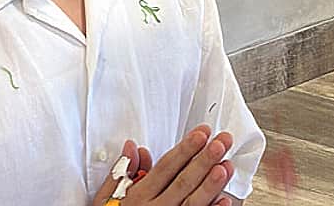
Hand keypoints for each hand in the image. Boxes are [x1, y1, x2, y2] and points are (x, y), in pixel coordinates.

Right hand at [92, 126, 236, 205]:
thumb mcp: (107, 198)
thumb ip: (121, 173)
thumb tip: (132, 148)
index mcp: (139, 197)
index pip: (166, 167)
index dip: (185, 149)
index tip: (201, 134)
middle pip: (183, 182)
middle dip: (203, 160)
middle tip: (220, 143)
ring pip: (193, 202)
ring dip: (211, 184)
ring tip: (225, 166)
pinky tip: (224, 200)